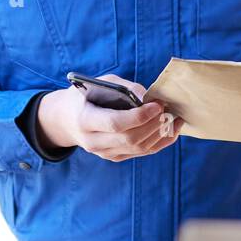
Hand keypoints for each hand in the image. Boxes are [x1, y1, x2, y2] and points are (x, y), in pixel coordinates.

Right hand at [37, 74, 182, 162]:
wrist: (66, 120)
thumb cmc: (85, 96)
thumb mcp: (99, 83)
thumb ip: (123, 88)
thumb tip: (149, 96)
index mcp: (85, 120)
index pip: (115, 123)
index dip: (139, 116)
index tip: (157, 105)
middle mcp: (92, 141)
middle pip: (129, 138)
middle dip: (153, 124)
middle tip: (167, 108)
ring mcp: (103, 153)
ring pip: (138, 148)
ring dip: (160, 133)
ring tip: (173, 117)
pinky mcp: (114, 157)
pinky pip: (141, 152)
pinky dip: (160, 141)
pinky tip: (171, 129)